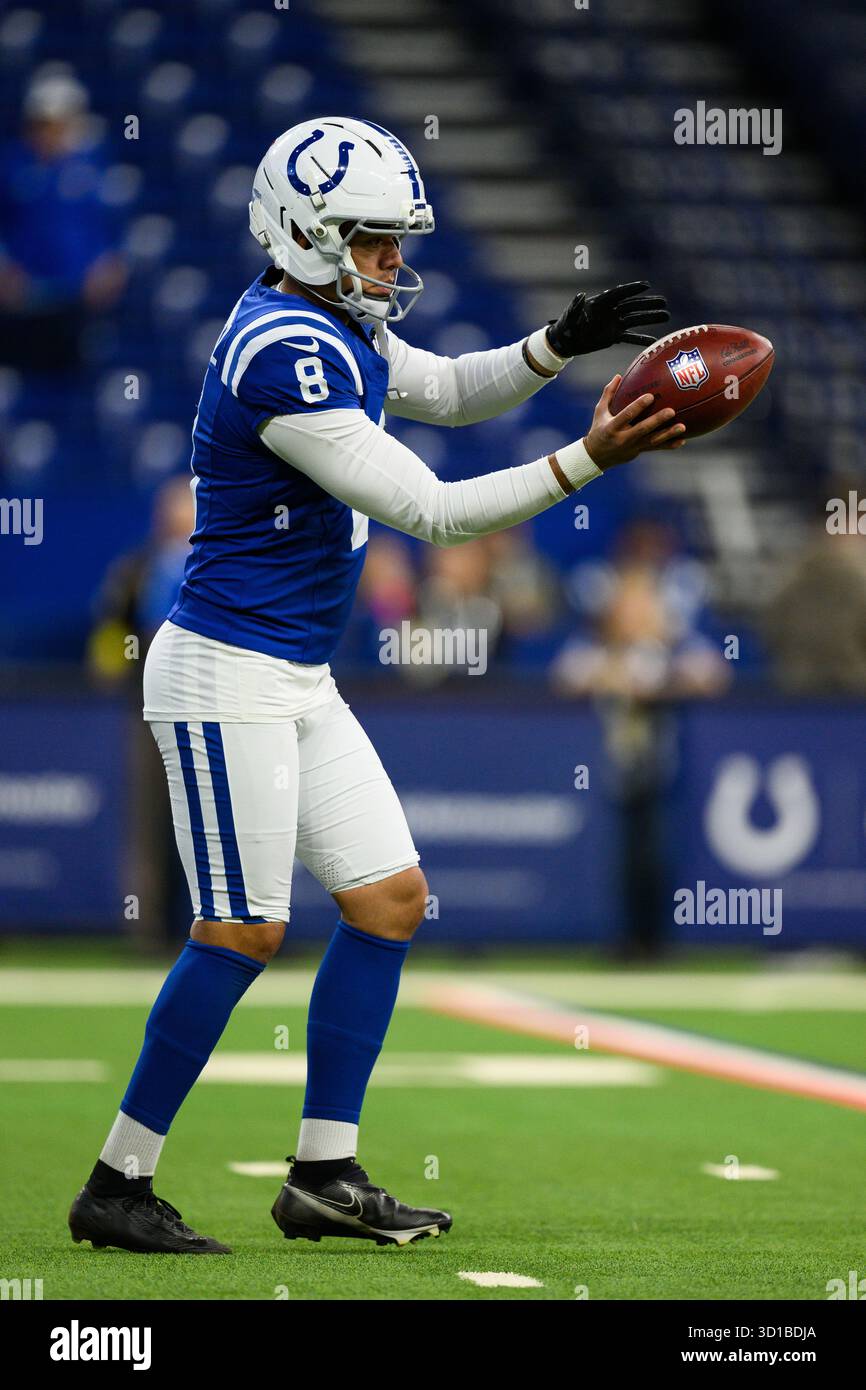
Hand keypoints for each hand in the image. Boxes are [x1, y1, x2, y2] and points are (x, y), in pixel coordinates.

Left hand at [547, 281, 668, 356]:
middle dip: (648, 304)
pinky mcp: (615, 335)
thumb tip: (581, 296)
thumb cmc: (566, 325)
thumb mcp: (569, 316)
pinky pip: (630, 337)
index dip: (632, 289)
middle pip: (632, 305)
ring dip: (650, 318)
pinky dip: (641, 339)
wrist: (567, 340)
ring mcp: (615, 323)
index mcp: (601, 302)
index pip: (619, 293)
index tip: (646, 286)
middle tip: (664, 302)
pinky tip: (653, 341)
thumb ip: (576, 306)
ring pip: (635, 319)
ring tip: (666, 316)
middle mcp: (611, 311)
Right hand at [583, 375, 686, 469]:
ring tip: (682, 427)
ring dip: (668, 434)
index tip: (650, 396)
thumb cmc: (599, 429)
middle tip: (671, 411)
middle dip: (657, 420)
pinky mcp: (639, 451)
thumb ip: (609, 394)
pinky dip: (669, 445)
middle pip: (643, 429)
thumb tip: (619, 376)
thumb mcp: (600, 412)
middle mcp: (623, 438)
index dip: (638, 406)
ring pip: (653, 440)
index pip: (626, 415)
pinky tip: (682, 440)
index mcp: (612, 427)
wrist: (597, 457)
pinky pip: (656, 448)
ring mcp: (633, 446)